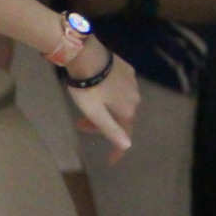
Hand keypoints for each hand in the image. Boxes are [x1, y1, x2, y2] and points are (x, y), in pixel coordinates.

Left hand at [64, 38, 137, 161]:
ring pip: (119, 103)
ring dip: (104, 110)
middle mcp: (134, 97)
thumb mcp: (95, 112)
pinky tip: (98, 92)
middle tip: (81, 125)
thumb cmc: (88, 86)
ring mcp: (132, 81)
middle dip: (102, 126)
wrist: (87, 54)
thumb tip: (128, 146)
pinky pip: (119, 89)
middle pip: (120, 119)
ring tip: (85, 109)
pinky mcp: (126, 69)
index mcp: (128, 110)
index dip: (117, 150)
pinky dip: (109, 96)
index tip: (110, 161)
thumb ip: (110, 129)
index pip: (125, 135)